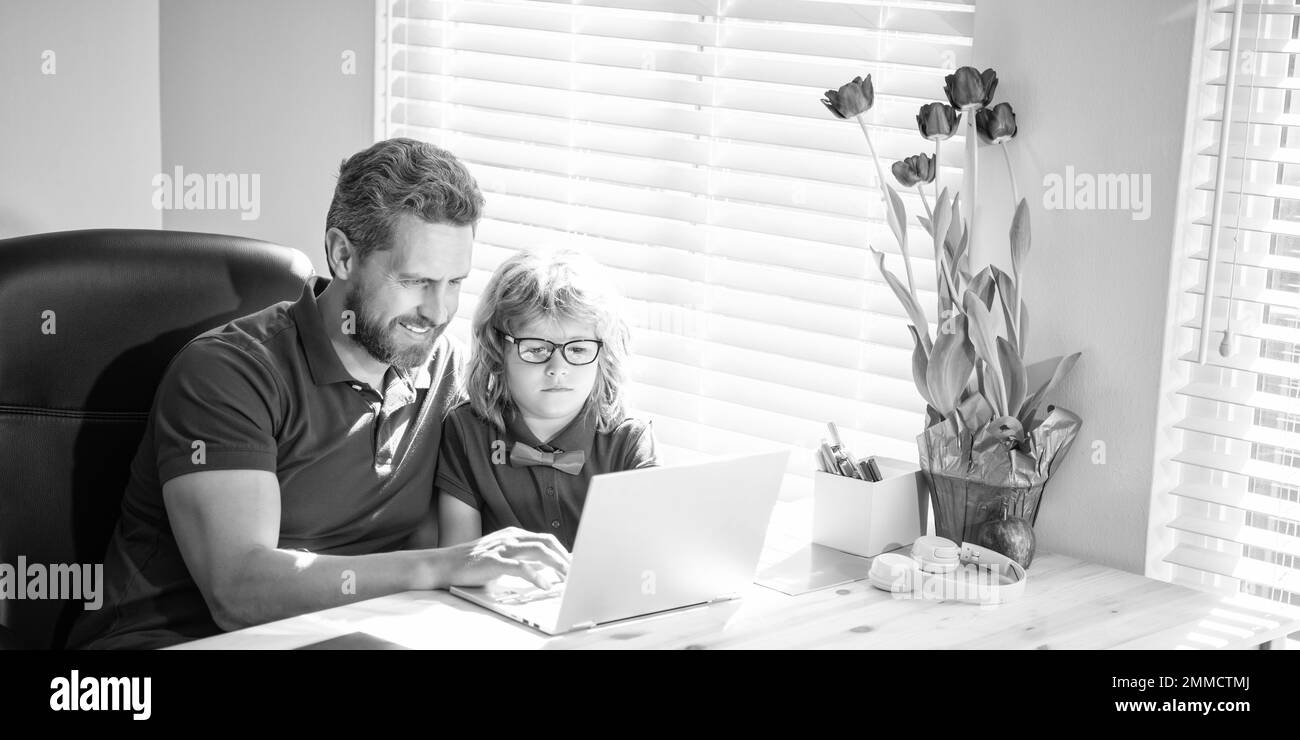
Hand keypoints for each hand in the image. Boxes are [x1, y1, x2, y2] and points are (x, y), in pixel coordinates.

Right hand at [444, 527, 571, 590]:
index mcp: (514, 535)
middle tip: (576, 572)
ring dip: (556, 565)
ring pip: (537, 551)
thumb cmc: (473, 563)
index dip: (563, 551)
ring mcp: (502, 548)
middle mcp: (510, 537)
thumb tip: (545, 568)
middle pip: (546, 542)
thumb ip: (522, 558)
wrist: (444, 564)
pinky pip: (519, 567)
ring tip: (567, 578)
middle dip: (564, 557)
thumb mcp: (502, 556)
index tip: (575, 564)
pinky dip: (535, 575)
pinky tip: (544, 584)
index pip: (546, 539)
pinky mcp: (493, 561)